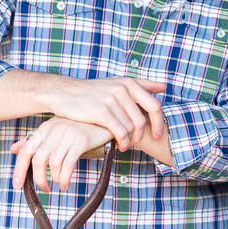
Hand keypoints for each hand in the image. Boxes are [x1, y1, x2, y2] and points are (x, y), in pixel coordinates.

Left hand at [10, 117, 112, 191]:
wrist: (103, 119)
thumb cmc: (77, 127)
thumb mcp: (54, 131)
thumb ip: (34, 140)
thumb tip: (13, 149)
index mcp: (44, 128)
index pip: (25, 151)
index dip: (19, 169)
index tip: (17, 185)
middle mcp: (54, 130)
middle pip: (38, 160)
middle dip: (39, 179)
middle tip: (45, 189)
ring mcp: (67, 135)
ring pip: (53, 164)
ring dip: (55, 179)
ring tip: (59, 185)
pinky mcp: (81, 141)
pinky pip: (68, 164)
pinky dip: (65, 178)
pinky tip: (65, 183)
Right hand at [47, 76, 166, 150]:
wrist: (63, 92)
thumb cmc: (92, 91)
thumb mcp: (117, 83)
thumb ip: (141, 84)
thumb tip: (164, 86)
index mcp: (129, 83)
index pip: (154, 106)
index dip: (159, 122)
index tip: (156, 134)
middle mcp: (123, 89)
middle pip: (143, 120)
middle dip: (142, 136)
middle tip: (136, 144)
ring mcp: (112, 100)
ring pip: (131, 128)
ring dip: (130, 141)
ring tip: (124, 145)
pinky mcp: (102, 112)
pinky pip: (120, 132)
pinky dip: (122, 142)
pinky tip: (118, 146)